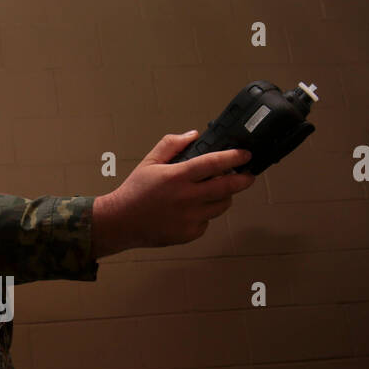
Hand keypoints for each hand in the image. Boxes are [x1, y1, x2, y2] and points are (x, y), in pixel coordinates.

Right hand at [91, 133, 255, 257]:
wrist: (120, 222)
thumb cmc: (134, 192)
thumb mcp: (149, 162)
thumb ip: (171, 145)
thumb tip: (193, 135)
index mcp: (178, 177)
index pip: (214, 163)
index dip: (234, 158)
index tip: (245, 155)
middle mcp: (187, 197)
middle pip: (227, 187)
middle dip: (243, 179)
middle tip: (248, 175)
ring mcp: (189, 218)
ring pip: (221, 206)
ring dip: (224, 197)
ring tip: (215, 192)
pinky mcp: (189, 233)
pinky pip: (207, 222)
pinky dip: (204, 215)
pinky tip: (191, 210)